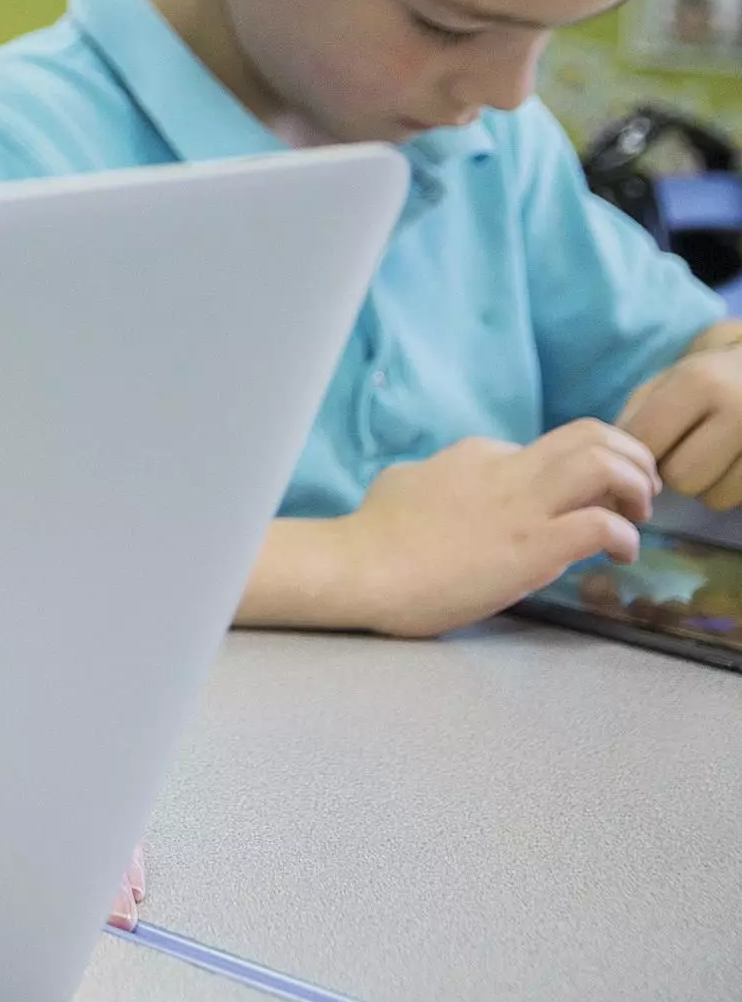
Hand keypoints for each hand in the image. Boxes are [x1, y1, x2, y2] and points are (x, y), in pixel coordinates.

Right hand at [315, 421, 657, 635]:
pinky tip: (618, 557)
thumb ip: (438, 477)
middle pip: (591, 435)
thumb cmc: (371, 535)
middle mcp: (508, 469)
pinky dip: (624, 537)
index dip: (578, 473)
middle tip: (640, 492)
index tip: (582, 502)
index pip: (548, 449)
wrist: (360, 567)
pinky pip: (602, 526)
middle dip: (630, 456)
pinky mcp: (535, 547)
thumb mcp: (406, 483)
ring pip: (605, 464)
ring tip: (638, 516)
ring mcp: (522, 506)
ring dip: (635, 485)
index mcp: (479, 455)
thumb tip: (443, 482)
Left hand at [620, 326, 741, 507]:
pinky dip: (727, 488)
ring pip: (714, 497)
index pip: (648, 441)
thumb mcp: (669, 378)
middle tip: (679, 454)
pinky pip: (738, 500)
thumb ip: (639, 415)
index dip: (635, 455)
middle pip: (681, 477)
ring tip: (708, 458)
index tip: (643, 451)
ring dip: (703, 486)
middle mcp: (738, 410)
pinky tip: (729, 464)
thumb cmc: (710, 375)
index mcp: (700, 382)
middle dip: (671, 472)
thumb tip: (619, 462)